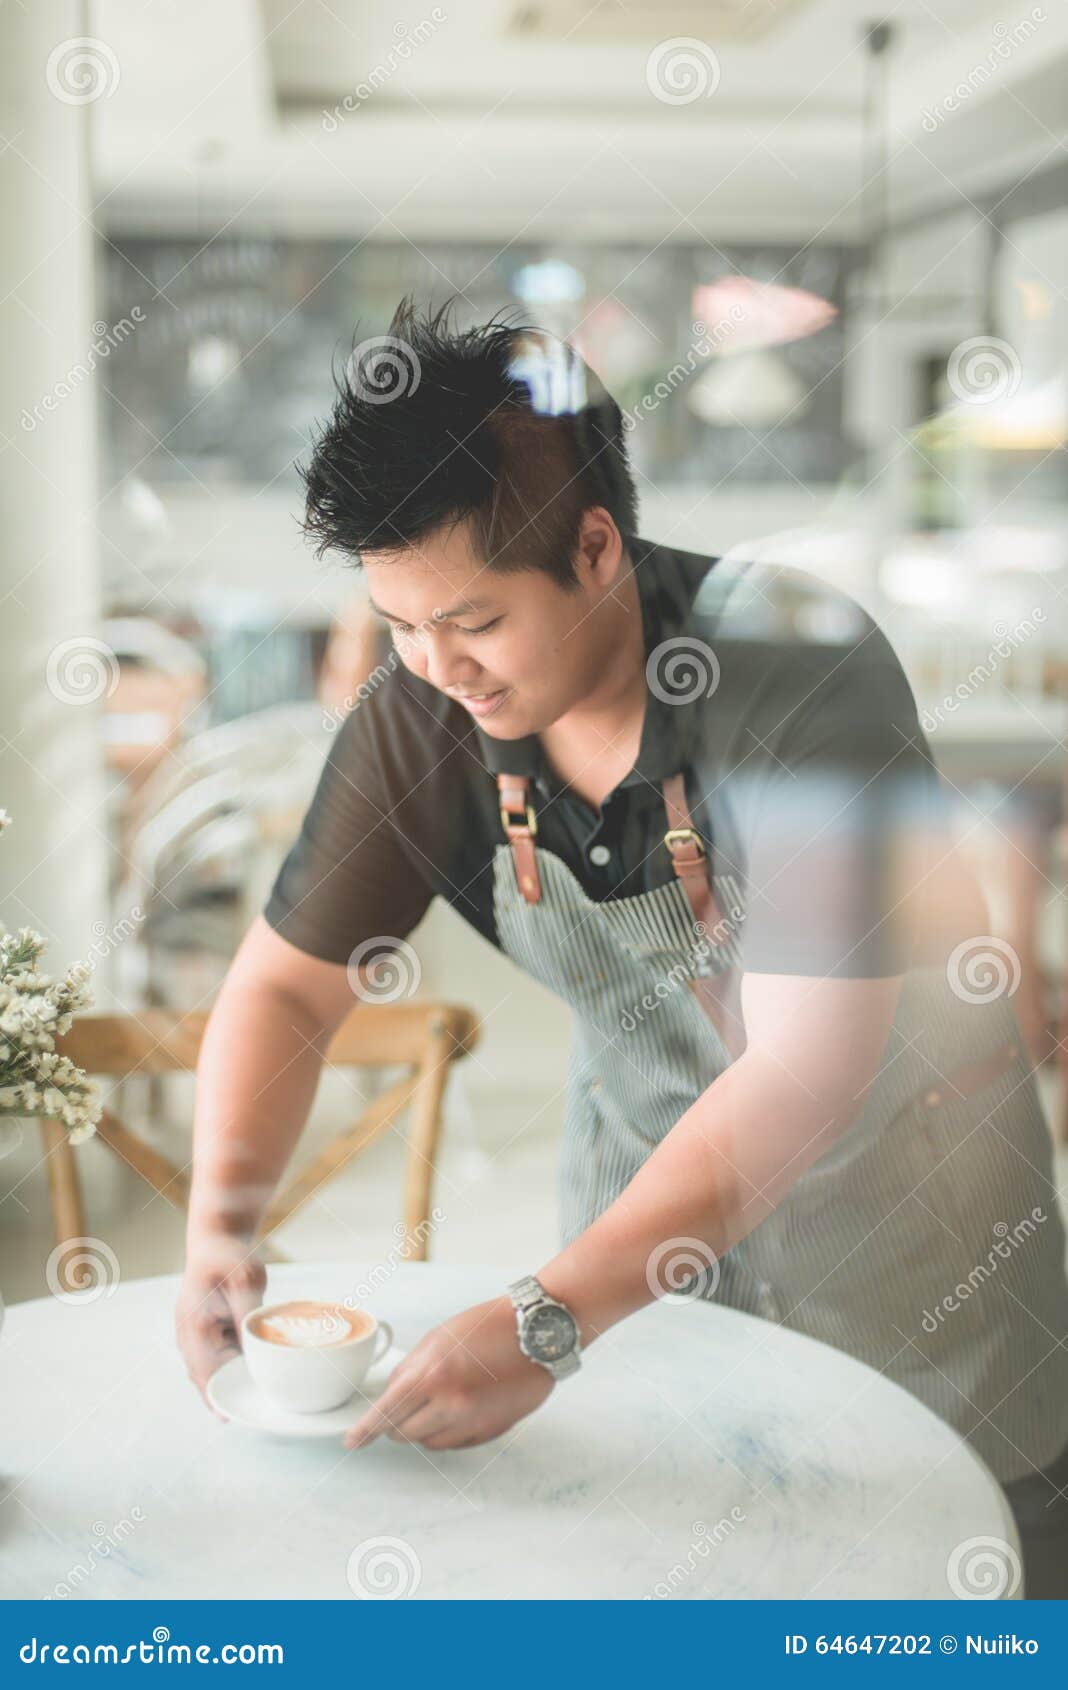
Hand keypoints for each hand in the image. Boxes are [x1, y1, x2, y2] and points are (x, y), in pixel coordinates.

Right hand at [176, 1230, 266, 1414]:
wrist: (218, 1238)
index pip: (207, 1378)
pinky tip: (261, 1369)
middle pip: (211, 1381)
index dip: (224, 1399)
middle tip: (264, 1407)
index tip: (243, 1415)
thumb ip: (249, 1316)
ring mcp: (196, 1338)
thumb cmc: (230, 1258)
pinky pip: (223, 1359)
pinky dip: (239, 1365)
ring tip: (266, 1391)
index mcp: (195, 1331)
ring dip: (237, 1380)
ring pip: (217, 1372)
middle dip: (234, 1394)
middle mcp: (190, 1339)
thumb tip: (259, 1349)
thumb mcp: (246, 1282)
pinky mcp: (208, 1335)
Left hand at [343, 1295, 553, 1451]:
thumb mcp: (438, 1338)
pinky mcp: (491, 1431)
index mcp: (431, 1375)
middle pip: (403, 1433)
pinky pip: (455, 1444)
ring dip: (424, 1428)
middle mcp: (450, 1404)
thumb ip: (410, 1369)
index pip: (385, 1413)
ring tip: (441, 1399)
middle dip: (396, 1424)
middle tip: (405, 1407)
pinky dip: (449, 1432)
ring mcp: (472, 1421)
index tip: (351, 1442)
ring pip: (429, 1443)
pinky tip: (462, 1407)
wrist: (537, 1332)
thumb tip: (392, 1397)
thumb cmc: (488, 1326)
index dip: (364, 1431)